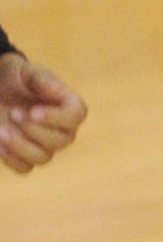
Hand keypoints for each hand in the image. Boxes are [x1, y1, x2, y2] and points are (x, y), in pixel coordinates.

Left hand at [0, 50, 87, 172]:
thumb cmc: (16, 79)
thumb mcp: (27, 72)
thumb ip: (42, 79)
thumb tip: (57, 90)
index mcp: (69, 105)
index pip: (76, 117)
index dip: (56, 118)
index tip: (32, 111)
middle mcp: (62, 129)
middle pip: (61, 141)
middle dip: (34, 130)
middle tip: (13, 113)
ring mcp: (44, 145)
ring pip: (43, 158)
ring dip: (20, 146)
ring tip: (2, 129)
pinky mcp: (25, 156)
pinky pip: (25, 168)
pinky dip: (11, 158)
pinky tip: (0, 141)